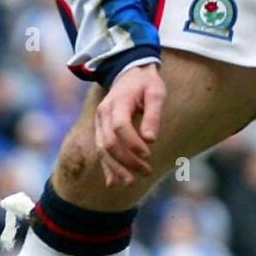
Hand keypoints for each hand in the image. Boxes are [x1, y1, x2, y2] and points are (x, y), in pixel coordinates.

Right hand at [95, 63, 164, 187]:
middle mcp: (103, 114)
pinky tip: (113, 183)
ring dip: (117, 168)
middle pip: (109, 143)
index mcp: (117, 102)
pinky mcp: (100, 130)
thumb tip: (151, 140)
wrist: (129, 73)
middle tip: (146, 172)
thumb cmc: (146, 83)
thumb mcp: (156, 92)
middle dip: (127, 161)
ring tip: (133, 182)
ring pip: (102, 150)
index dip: (132, 143)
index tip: (148, 154)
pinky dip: (106, 167)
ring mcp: (99, 122)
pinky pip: (101, 150)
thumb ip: (154, 114)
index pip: (119, 127)